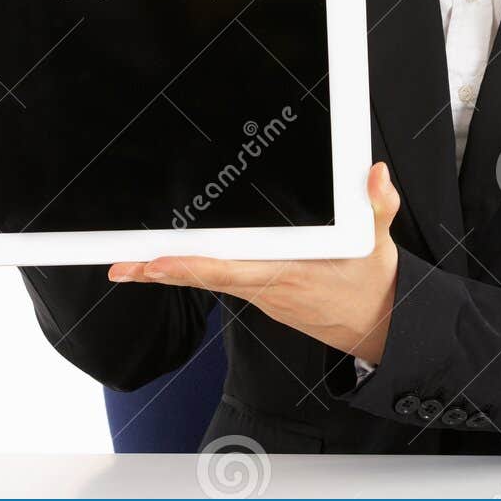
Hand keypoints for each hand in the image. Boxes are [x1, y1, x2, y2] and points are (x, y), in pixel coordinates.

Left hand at [108, 161, 401, 364]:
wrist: (378, 326)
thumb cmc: (372, 285)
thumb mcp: (380, 244)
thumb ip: (378, 206)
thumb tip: (375, 174)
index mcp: (286, 275)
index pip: (228, 270)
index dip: (189, 267)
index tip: (154, 263)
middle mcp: (266, 288)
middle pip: (204, 277)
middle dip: (160, 271)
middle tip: (119, 266)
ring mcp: (262, 293)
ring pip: (210, 279)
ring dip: (172, 271)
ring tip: (133, 262)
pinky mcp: (264, 292)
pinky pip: (223, 280)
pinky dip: (196, 271)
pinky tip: (174, 263)